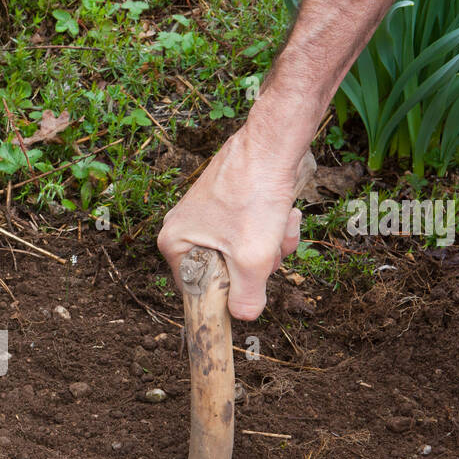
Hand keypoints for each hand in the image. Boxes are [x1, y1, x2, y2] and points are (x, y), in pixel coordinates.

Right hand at [157, 124, 313, 320]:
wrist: (273, 142)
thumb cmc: (253, 194)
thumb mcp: (253, 258)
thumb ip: (246, 296)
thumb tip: (244, 316)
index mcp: (174, 242)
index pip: (197, 290)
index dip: (226, 295)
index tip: (249, 288)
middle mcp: (184, 227)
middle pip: (223, 271)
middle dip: (256, 265)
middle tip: (270, 249)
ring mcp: (207, 212)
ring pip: (242, 250)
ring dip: (270, 246)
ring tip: (281, 225)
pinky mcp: (229, 201)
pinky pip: (250, 229)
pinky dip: (270, 226)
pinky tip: (285, 212)